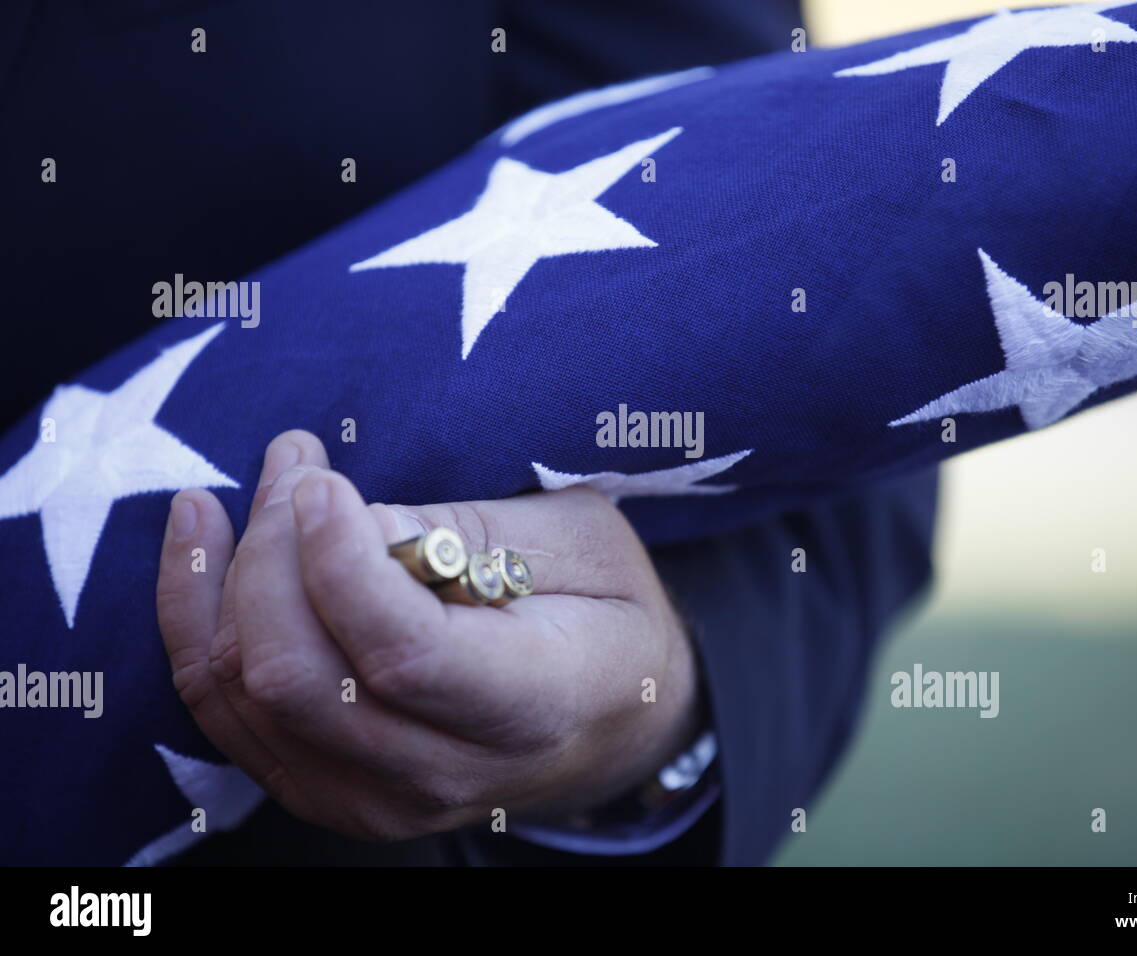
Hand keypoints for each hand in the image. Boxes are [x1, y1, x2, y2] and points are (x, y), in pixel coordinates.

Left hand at [156, 430, 701, 840]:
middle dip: (273, 551)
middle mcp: (440, 774)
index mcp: (529, 708)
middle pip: (297, 675)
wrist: (613, 723)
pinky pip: (220, 709)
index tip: (321, 480)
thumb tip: (348, 517)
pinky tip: (201, 534)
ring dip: (230, 570)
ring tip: (270, 479)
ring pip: (241, 691)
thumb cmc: (607, 615)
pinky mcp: (320, 790)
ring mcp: (369, 799)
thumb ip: (471, 529)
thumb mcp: (583, 542)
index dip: (341, 563)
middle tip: (301, 465)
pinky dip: (195, 615)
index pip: (402, 655)